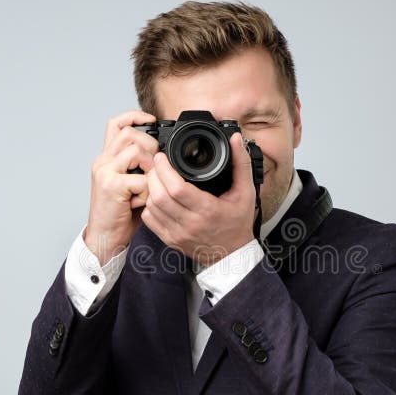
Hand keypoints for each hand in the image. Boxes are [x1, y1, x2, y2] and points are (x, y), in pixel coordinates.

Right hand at [84, 110, 158, 264]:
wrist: (105, 236)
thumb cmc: (121, 213)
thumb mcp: (131, 185)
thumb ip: (140, 168)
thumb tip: (163, 156)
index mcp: (107, 158)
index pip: (115, 124)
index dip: (134, 116)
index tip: (152, 120)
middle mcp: (103, 161)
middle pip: (130, 134)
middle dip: (151, 146)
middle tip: (154, 168)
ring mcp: (105, 172)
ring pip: (137, 151)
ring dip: (151, 168)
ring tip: (148, 186)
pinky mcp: (111, 186)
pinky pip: (141, 178)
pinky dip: (148, 191)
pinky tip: (142, 201)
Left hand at [141, 132, 256, 266]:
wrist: (232, 254)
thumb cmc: (238, 223)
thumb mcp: (246, 192)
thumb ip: (240, 163)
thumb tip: (235, 139)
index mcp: (208, 210)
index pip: (177, 188)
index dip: (164, 169)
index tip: (162, 157)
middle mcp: (190, 224)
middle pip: (159, 196)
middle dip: (154, 175)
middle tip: (157, 164)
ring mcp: (178, 234)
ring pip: (152, 207)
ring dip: (150, 189)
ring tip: (156, 177)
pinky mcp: (170, 240)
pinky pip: (150, 220)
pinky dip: (149, 205)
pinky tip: (156, 196)